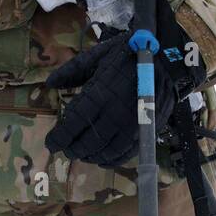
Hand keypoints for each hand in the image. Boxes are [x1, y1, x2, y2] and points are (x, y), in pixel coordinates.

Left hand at [44, 31, 177, 167]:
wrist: (166, 58)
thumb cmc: (128, 54)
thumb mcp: (96, 56)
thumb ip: (71, 71)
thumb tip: (50, 83)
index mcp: (99, 94)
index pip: (73, 124)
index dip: (60, 137)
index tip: (50, 143)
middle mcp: (114, 114)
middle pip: (89, 141)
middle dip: (74, 149)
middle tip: (66, 150)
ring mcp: (133, 125)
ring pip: (107, 151)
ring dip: (91, 156)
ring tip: (82, 154)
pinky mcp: (147, 130)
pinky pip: (127, 153)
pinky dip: (113, 160)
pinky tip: (103, 159)